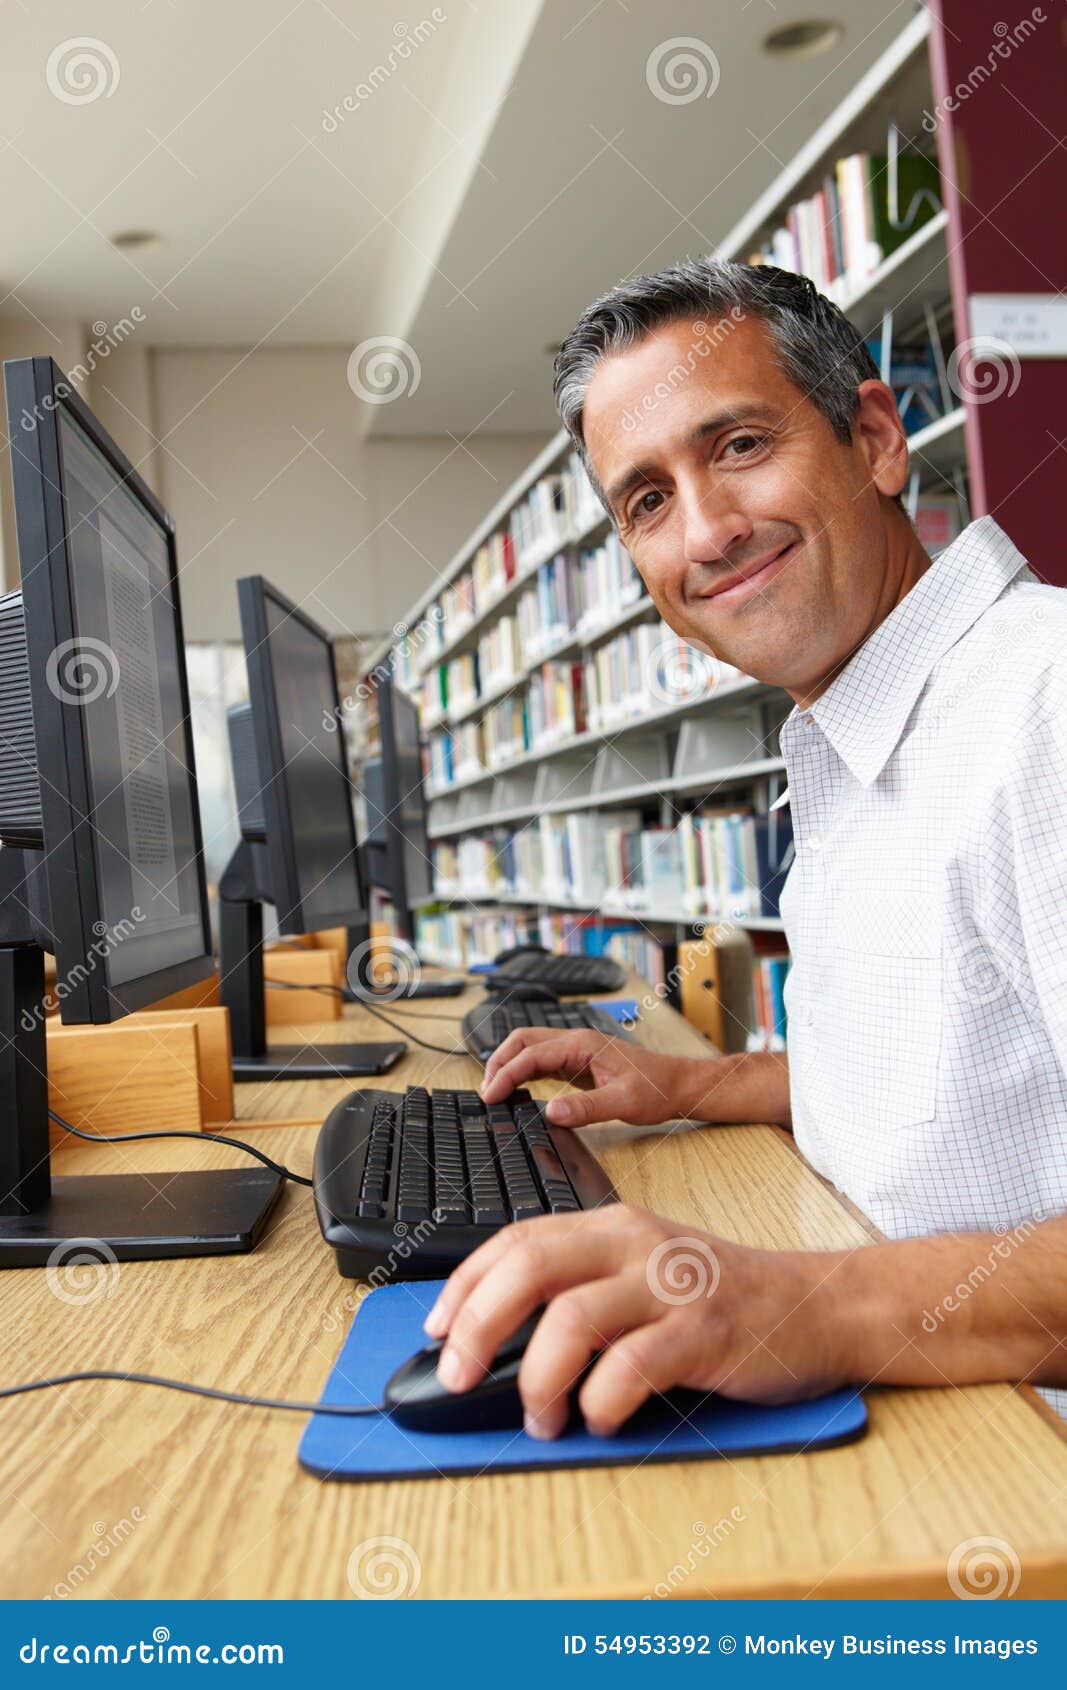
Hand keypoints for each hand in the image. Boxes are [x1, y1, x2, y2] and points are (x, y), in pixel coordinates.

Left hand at [424, 1205, 852, 1437]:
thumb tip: (498, 1343)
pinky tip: (599, 1420)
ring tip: (538, 1416)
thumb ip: (583, 1288)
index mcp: (611, 1226)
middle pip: (529, 1267)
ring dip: (537, 1377)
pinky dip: (601, 1401)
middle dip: (477, 1324)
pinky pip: (632, 1366)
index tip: (435, 1328)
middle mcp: (635, 1243)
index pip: (515, 1239)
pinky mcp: (704, 1330)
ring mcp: (671, 1284)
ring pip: (572, 1318)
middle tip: (457, 1374)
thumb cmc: (720, 1298)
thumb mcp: (644, 1272)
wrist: (815, 1306)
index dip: (464, 1284)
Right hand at [480, 1027, 701, 1127]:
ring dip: (508, 1066)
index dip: (506, 1074)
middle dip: (499, 1062)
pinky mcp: (578, 1064)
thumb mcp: (623, 1103)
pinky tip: (516, 1090)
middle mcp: (575, 1042)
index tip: (490, 1096)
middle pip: (523, 1041)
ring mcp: (576, 1051)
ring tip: (494, 1092)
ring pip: (530, 1049)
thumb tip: (551, 1113)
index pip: (531, 1054)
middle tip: (486, 1093)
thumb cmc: (657, 1088)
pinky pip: (542, 1062)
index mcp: (582, 1044)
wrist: (678, 1085)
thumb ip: (587, 1108)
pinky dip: (523, 1072)